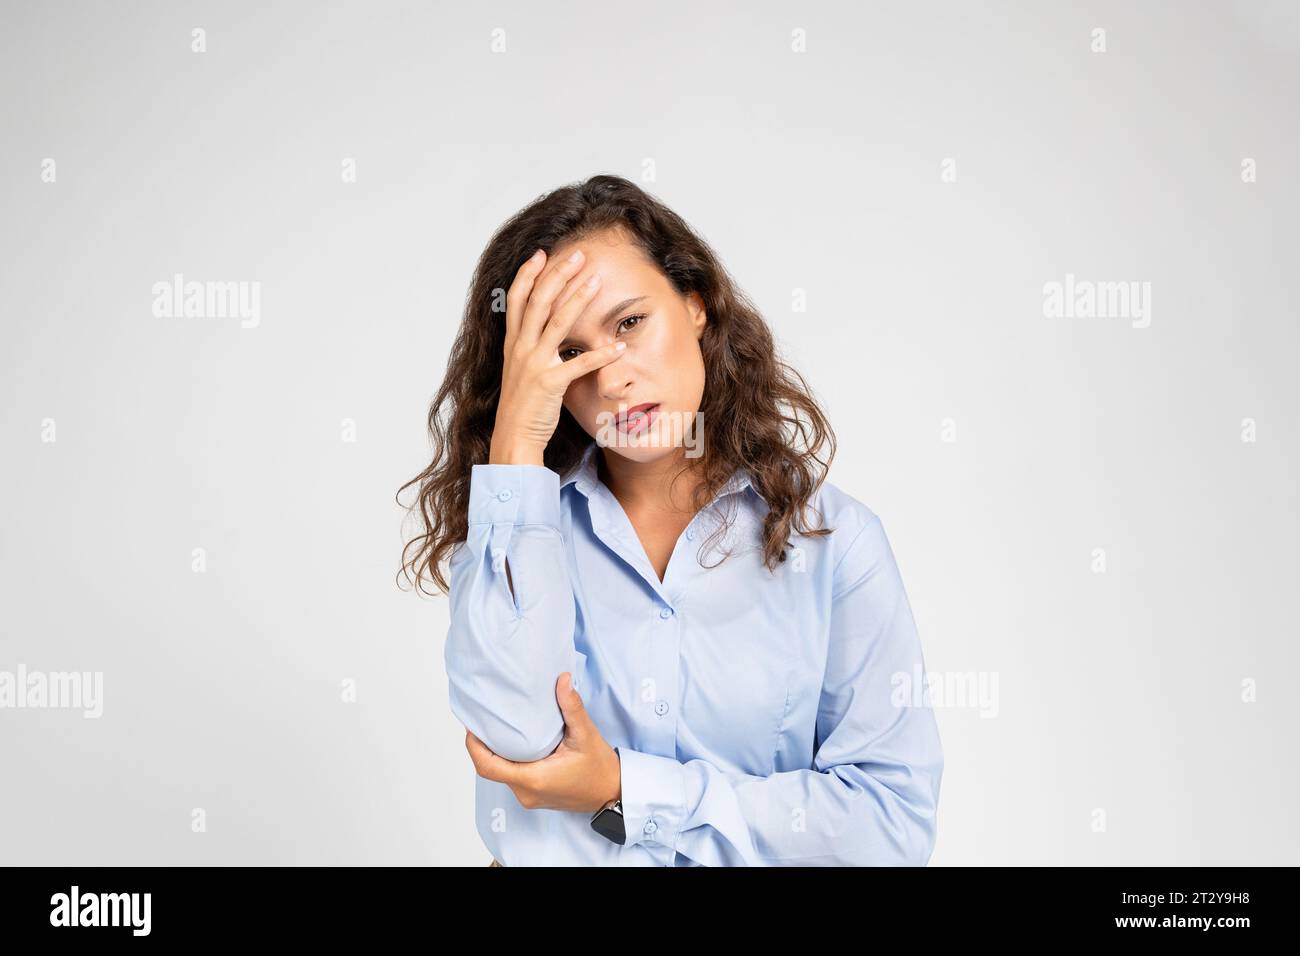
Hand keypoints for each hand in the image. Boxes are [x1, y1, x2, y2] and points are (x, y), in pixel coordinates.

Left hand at [464, 671, 621, 812]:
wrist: (612, 792)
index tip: (472, 725)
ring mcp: (528, 797)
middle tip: (483, 719)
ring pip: (500, 773)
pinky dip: (507, 760)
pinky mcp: (533, 795)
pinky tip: (513, 742)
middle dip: (482, 745)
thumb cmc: (599, 768)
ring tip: (497, 726)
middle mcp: (525, 792)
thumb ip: (571, 707)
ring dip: (495, 753)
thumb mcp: (586, 735)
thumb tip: (562, 679)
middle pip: (490, 769)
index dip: (474, 746)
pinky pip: (511, 777)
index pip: (488, 767)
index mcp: (533, 779)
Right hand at [489, 247, 626, 464]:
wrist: (513, 437)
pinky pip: (579, 363)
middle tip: (578, 254)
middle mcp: (520, 349)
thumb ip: (530, 347)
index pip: (517, 298)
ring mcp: (533, 364)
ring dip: (578, 298)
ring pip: (556, 322)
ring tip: (596, 280)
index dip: (528, 274)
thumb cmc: (521, 406)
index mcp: (512, 343)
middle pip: (539, 300)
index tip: (541, 254)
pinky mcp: (549, 384)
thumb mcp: (520, 370)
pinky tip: (619, 348)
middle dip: (559, 274)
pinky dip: (601, 355)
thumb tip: (544, 329)